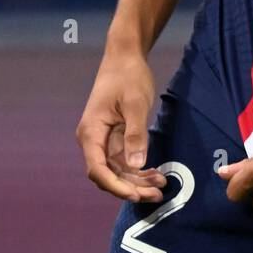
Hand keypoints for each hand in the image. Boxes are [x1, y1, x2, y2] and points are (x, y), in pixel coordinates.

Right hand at [76, 46, 167, 202]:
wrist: (125, 57)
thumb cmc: (128, 76)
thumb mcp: (135, 104)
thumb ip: (135, 134)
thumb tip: (135, 166)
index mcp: (91, 132)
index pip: (98, 169)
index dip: (115, 186)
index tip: (135, 194)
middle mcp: (93, 140)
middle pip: (108, 174)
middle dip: (131, 187)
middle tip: (156, 195)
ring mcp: (104, 140)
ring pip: (117, 171)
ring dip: (137, 181)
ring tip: (160, 187)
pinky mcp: (115, 138)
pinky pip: (124, 161)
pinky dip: (139, 169)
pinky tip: (155, 175)